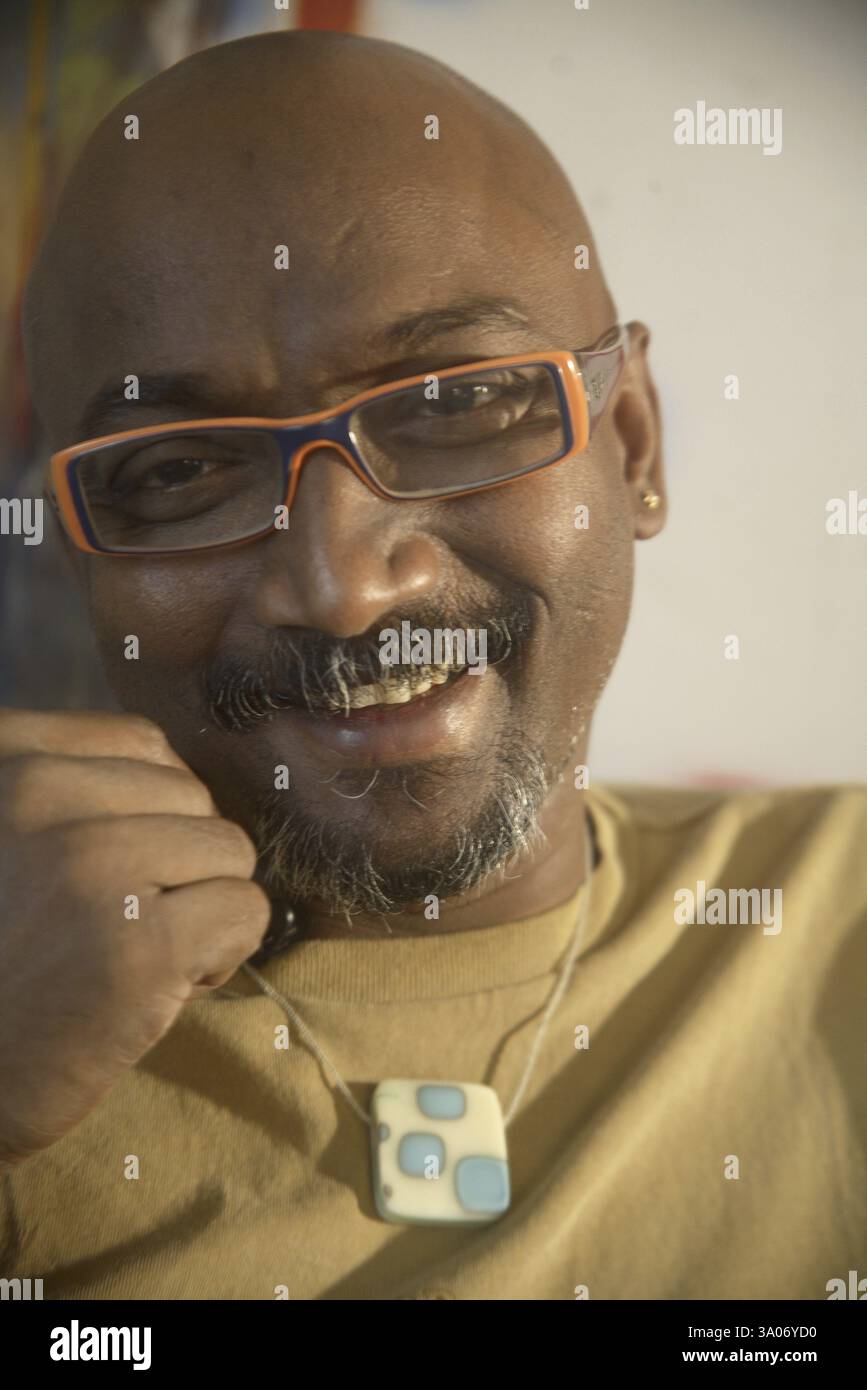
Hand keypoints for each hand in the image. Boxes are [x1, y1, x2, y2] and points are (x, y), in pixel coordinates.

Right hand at [0, 708, 268, 1167]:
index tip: (104, 871)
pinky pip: (246, 909)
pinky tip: (158, 988)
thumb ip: (69, 789)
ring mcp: (91, 864)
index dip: (148, 809)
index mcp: (1, 758)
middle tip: (116, 922)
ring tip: (133, 954)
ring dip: (201, 907)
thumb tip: (180, 775)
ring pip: (228, 848)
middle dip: (177, 862)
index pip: (137, 742)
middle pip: (190, 794)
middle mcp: (34, 794)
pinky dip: (222, 955)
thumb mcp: (6, 838)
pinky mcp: (141, 944)